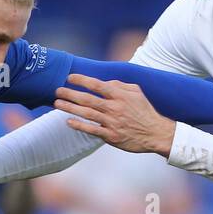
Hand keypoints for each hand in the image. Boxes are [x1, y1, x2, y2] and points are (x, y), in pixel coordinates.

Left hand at [53, 73, 175, 153]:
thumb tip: (104, 82)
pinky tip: (68, 121)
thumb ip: (119, 85)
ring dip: (70, 108)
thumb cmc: (145, 111)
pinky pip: (92, 130)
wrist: (155, 133)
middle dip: (70, 94)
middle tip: (57, 90)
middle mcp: (114, 108)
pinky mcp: (111, 136)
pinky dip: (79, 125)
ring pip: (86, 114)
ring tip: (57, 103)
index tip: (69, 77)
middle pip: (87, 99)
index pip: (97, 85)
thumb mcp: (136, 92)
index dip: (82, 80)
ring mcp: (112, 123)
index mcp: (120, 95)